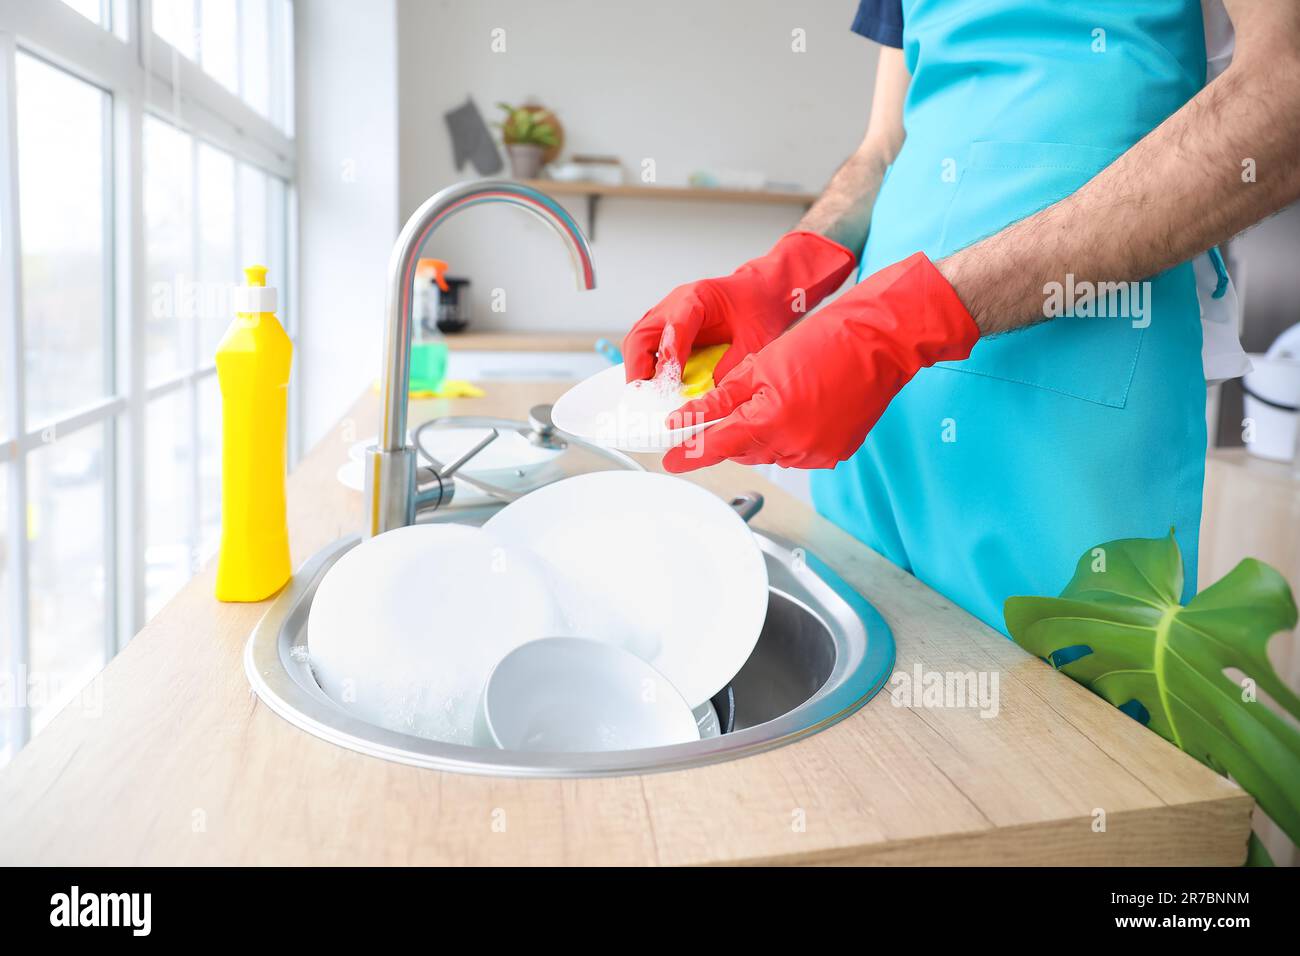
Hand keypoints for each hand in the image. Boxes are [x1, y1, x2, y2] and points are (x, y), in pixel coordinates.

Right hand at [621, 231, 855, 383]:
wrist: (762, 291)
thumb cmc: (759, 308)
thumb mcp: (754, 340)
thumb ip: (732, 365)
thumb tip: (709, 395)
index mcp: (698, 298)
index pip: (674, 327)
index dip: (669, 357)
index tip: (669, 383)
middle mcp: (675, 302)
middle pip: (641, 335)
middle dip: (639, 368)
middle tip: (646, 397)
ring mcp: (667, 313)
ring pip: (637, 341)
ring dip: (638, 369)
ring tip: (648, 395)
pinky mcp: (667, 325)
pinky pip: (647, 346)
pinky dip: (646, 366)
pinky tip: (656, 385)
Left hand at [662, 252, 979, 472]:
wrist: (880, 341)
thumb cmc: (825, 342)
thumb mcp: (759, 366)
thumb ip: (720, 399)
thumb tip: (688, 419)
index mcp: (770, 422)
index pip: (717, 446)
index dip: (690, 454)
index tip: (670, 460)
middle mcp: (794, 445)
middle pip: (743, 450)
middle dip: (728, 434)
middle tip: (722, 412)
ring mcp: (818, 452)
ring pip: (770, 451)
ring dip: (760, 433)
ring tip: (773, 397)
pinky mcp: (836, 451)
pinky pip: (799, 451)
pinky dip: (788, 435)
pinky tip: (797, 407)